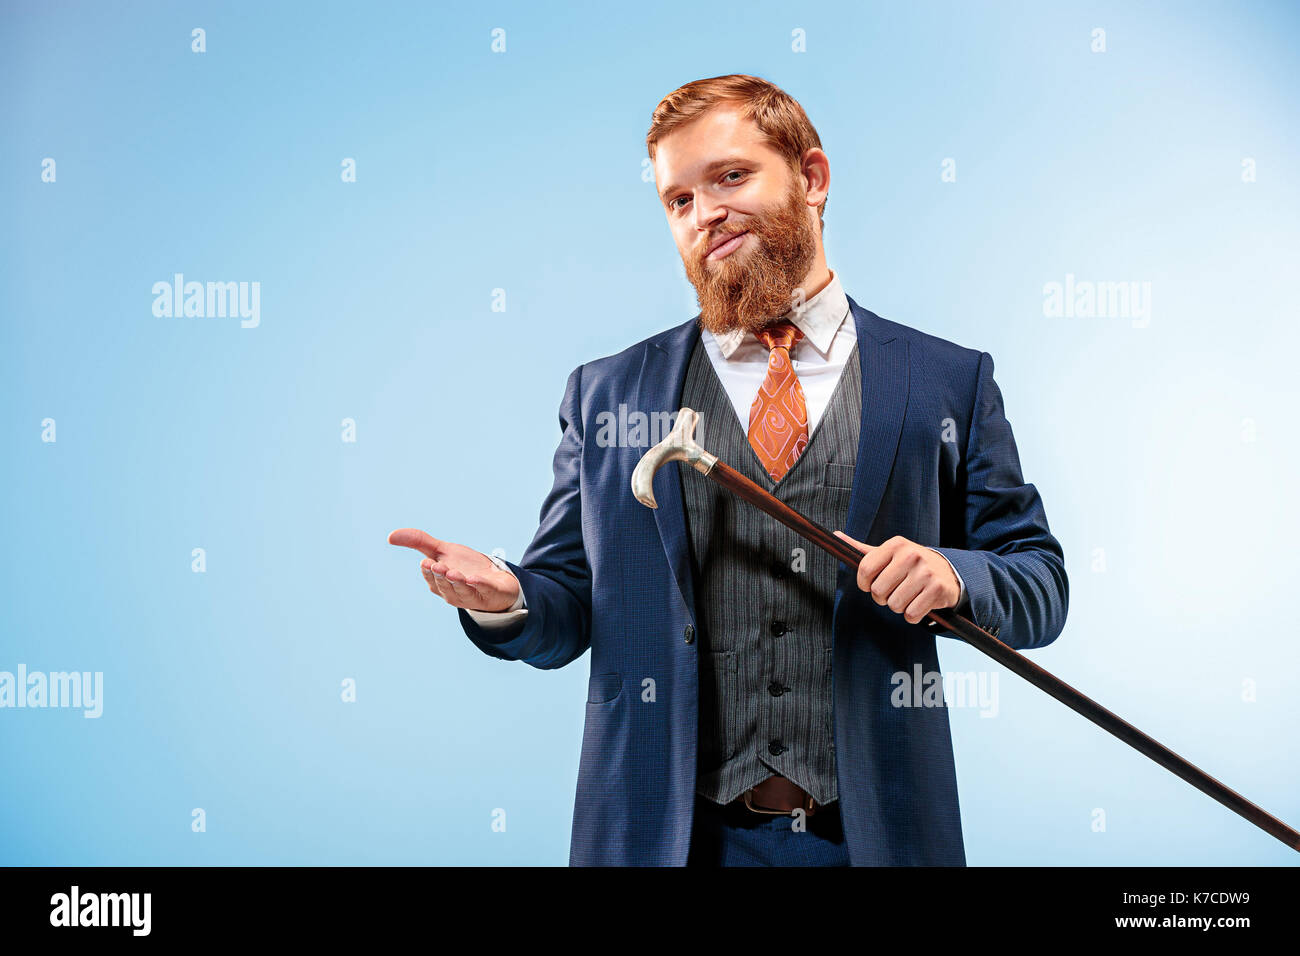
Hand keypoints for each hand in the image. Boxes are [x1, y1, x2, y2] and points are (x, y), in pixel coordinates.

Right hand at [387, 528, 521, 611]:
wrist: (495, 578)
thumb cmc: (464, 567)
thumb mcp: (442, 551)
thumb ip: (418, 542)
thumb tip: (390, 536)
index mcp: (440, 585)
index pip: (432, 580)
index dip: (429, 572)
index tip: (426, 562)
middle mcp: (454, 593)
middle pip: (446, 586)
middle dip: (441, 577)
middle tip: (438, 566)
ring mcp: (473, 595)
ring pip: (463, 590)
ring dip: (458, 582)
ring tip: (453, 572)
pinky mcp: (491, 592)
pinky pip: (485, 590)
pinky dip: (480, 585)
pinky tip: (475, 579)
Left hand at [833, 531, 960, 624]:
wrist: (947, 573)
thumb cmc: (909, 565)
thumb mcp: (888, 554)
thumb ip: (862, 550)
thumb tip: (835, 535)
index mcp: (896, 544)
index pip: (865, 569)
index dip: (864, 584)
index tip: (870, 585)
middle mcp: (911, 555)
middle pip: (878, 591)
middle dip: (882, 597)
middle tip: (893, 591)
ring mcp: (925, 572)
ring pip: (894, 605)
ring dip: (898, 607)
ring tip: (907, 596)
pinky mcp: (937, 590)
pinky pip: (911, 614)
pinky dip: (912, 615)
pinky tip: (919, 603)